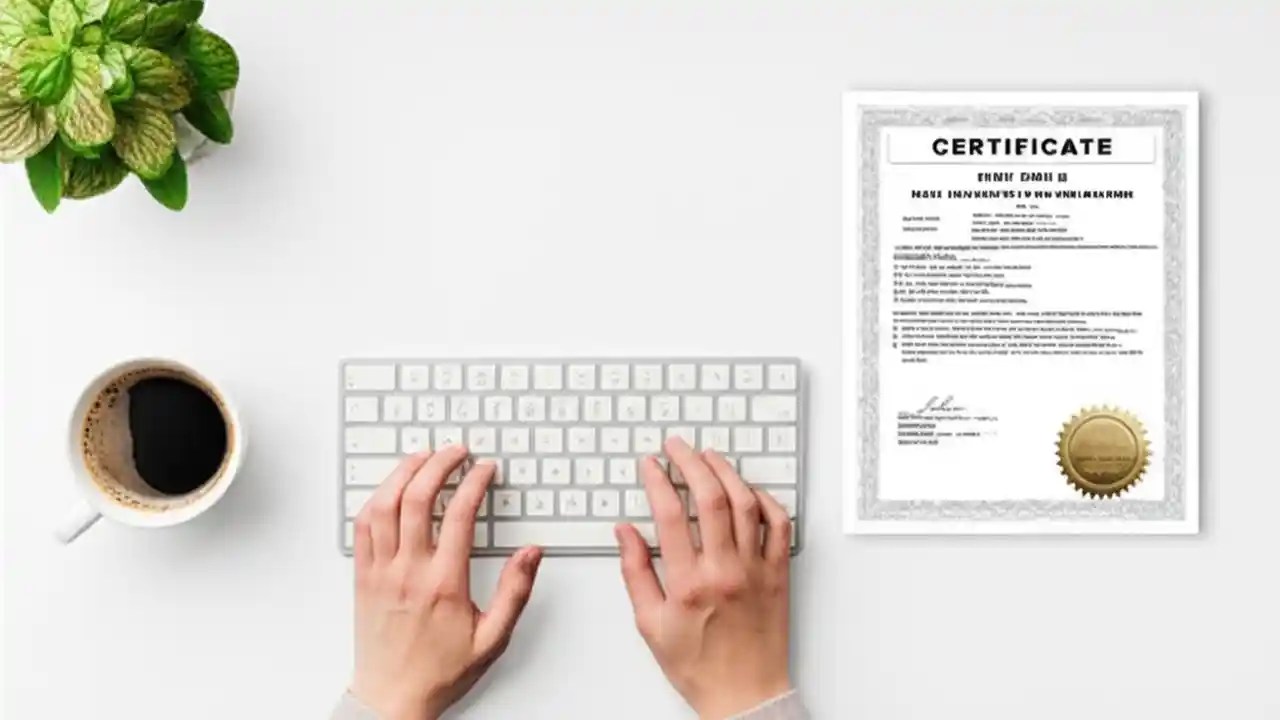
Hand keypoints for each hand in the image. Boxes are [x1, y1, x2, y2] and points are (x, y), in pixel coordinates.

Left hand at [350, 445, 541, 719]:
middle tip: (455, 451)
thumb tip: (531, 553)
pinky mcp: (362, 577)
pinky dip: (376, 499)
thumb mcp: (493, 638)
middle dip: (438, 464)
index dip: (474, 483)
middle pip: (417, 499)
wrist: (392, 699)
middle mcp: (407, 572)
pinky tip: (390, 490)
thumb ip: (515, 591)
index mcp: (443, 584)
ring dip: (402, 474)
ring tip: (422, 458)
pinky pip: (362, 527)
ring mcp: (380, 572)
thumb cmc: (440, 672)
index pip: (459, 515)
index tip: (485, 469)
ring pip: (383, 506)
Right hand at [615, 438, 793, 719]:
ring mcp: (756, 570)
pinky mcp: (778, 574)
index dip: (657, 480)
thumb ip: (635, 572)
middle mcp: (724, 571)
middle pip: (710, 497)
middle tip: (678, 446)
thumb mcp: (650, 624)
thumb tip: (625, 532)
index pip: (670, 514)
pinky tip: (750, 491)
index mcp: (688, 583)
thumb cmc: (698, 666)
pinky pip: (779, 525)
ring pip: (746, 503)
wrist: (744, 694)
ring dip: (727, 472)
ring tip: (710, 457)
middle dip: (691, 462)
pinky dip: (766, 501)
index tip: (650, 465)